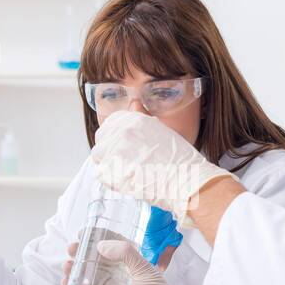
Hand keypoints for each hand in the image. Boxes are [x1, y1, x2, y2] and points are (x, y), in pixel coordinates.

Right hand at [62, 239, 199, 284]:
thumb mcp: (144, 267)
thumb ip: (125, 252)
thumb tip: (101, 245)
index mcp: (128, 265)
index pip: (110, 247)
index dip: (96, 239)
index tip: (84, 233)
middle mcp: (117, 277)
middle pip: (94, 262)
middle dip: (81, 254)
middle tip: (72, 248)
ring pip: (86, 280)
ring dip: (74, 271)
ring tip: (67, 265)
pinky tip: (67, 282)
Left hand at [90, 112, 232, 226]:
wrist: (185, 181)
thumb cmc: (180, 160)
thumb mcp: (162, 129)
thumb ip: (142, 117)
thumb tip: (133, 103)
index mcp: (134, 119)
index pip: (110, 123)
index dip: (114, 136)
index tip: (121, 145)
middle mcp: (122, 132)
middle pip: (102, 138)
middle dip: (109, 148)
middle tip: (123, 160)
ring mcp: (115, 151)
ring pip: (99, 155)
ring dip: (108, 162)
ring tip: (125, 170)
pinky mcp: (112, 172)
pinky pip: (101, 173)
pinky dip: (109, 178)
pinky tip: (125, 180)